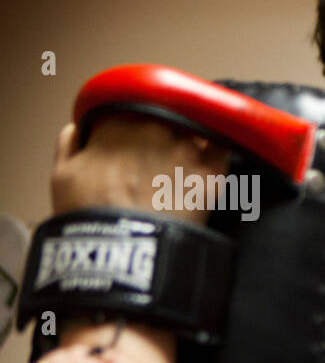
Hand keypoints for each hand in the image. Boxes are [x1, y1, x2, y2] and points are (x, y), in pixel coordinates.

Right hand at [50, 117, 229, 222]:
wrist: (124, 251)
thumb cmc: (89, 216)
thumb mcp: (62, 177)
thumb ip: (70, 143)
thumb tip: (81, 127)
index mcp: (116, 123)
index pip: (130, 111)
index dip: (132, 128)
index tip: (132, 145)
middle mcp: (154, 127)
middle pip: (165, 119)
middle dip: (162, 135)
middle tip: (158, 160)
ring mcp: (186, 149)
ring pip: (194, 131)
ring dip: (191, 142)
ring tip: (184, 166)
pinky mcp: (212, 174)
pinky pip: (224, 149)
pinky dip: (222, 150)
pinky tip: (215, 160)